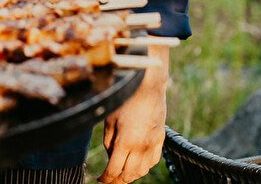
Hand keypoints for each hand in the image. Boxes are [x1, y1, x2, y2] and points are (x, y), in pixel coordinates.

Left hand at [98, 47, 168, 183]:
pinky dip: (144, 167)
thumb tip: (110, 156)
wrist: (148, 87)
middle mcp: (141, 147)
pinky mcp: (160, 140)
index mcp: (126, 142)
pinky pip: (152, 162)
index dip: (105, 179)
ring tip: (121, 174)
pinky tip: (137, 164)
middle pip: (128, 175)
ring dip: (130, 176)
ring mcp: (153, 145)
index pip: (114, 170)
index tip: (99, 179)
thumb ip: (109, 141)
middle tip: (108, 179)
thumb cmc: (126, 99)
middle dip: (116, 180)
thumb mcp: (110, 119)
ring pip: (142, 172)